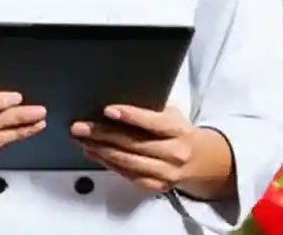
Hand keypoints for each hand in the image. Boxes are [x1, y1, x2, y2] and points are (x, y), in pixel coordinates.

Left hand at [70, 104, 196, 192]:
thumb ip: (150, 108)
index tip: (108, 110)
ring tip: (81, 139)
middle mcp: (174, 153)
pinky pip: (128, 175)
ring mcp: (166, 172)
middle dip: (102, 134)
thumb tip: (115, 95)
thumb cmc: (178, 131)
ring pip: (127, 161)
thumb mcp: (171, 114)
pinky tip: (93, 153)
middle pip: (134, 143)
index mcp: (178, 130)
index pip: (153, 122)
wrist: (202, 161)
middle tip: (80, 127)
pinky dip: (108, 163)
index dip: (130, 116)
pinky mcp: (157, 186)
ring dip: (100, 150)